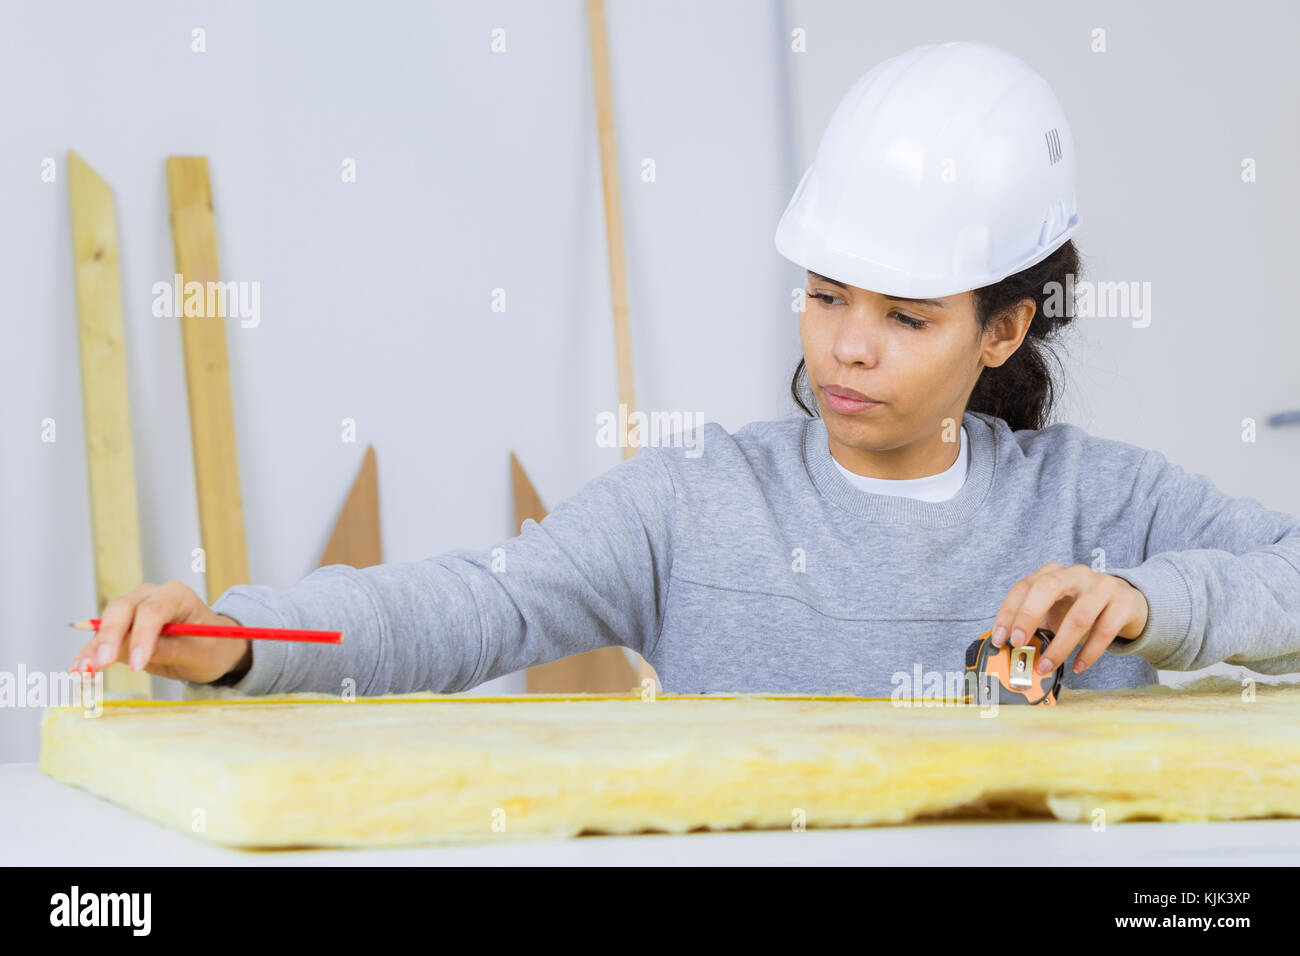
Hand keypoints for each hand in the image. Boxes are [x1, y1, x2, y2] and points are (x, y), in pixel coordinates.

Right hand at [70, 580, 251, 684]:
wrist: (213, 648)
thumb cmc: (211, 647)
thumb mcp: (200, 653)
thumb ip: (170, 650)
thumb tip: (136, 655)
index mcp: (177, 595)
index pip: (153, 610)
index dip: (143, 637)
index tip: (138, 665)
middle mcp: (151, 596)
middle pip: (122, 609)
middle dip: (110, 636)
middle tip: (101, 664)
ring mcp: (133, 610)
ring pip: (106, 623)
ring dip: (93, 648)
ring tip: (82, 672)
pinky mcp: (122, 628)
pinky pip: (102, 639)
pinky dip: (90, 654)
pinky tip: (78, 671)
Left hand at [991, 562, 1149, 675]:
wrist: (1126, 603)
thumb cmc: (1081, 608)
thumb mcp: (1055, 611)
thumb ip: (1034, 625)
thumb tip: (1009, 651)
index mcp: (1053, 573)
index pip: (1024, 586)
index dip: (1008, 612)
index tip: (1000, 638)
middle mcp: (1076, 574)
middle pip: (1048, 587)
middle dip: (1028, 615)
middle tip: (1018, 644)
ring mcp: (1102, 586)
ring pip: (1079, 616)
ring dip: (1060, 646)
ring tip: (1046, 666)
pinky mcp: (1124, 603)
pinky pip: (1105, 631)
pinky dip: (1089, 652)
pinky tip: (1077, 666)